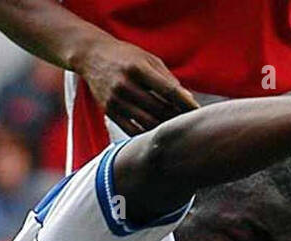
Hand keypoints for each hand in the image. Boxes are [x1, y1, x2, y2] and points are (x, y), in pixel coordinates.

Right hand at [76, 36, 198, 135]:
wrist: (92, 56)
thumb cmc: (126, 56)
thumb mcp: (147, 59)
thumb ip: (167, 77)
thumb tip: (187, 99)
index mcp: (138, 68)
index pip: (168, 89)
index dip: (185, 102)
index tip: (197, 111)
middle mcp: (125, 85)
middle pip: (159, 108)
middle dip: (176, 117)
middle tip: (190, 124)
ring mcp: (116, 100)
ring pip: (147, 122)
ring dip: (164, 128)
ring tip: (176, 130)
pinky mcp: (109, 112)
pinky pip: (132, 130)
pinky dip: (147, 134)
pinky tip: (157, 134)